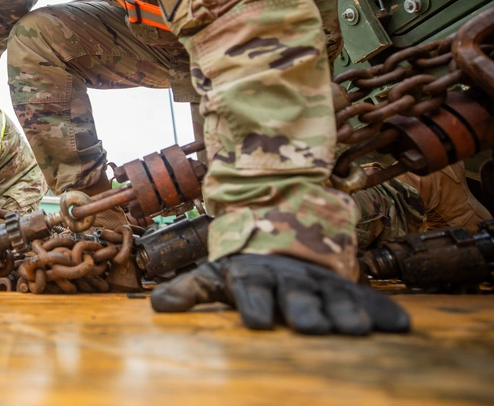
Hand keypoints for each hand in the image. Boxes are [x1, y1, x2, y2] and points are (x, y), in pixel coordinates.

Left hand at [150, 253, 409, 334]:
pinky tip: (401, 327)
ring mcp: (318, 279)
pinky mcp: (344, 285)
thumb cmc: (242, 264)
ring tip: (353, 330)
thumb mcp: (214, 274)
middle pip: (295, 295)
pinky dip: (383, 310)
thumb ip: (189, 290)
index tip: (256, 323)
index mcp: (253, 274)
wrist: (280, 227)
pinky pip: (367, 297)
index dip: (253, 304)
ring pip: (331, 295)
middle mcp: (287, 276)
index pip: (250, 289)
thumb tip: (158, 308)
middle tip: (309, 329)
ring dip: (343, 312)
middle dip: (302, 310)